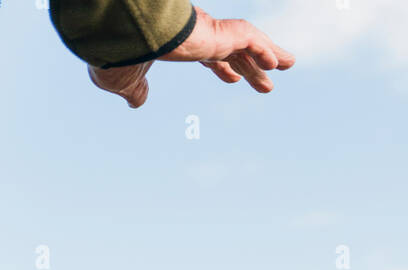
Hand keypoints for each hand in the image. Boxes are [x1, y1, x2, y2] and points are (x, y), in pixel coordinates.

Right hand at [88, 6, 293, 108]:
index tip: (235, 81)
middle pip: (235, 52)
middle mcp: (198, 35)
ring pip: (248, 42)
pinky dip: (264, 49)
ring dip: (268, 56)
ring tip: (289, 65)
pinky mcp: (215, 30)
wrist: (121, 34)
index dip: (224, 69)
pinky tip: (277, 62)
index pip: (209, 56)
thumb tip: (136, 101)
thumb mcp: (125, 80)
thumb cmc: (118, 53)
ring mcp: (208, 31)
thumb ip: (135, 90)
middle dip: (252, 67)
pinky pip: (248, 38)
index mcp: (181, 45)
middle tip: (268, 83)